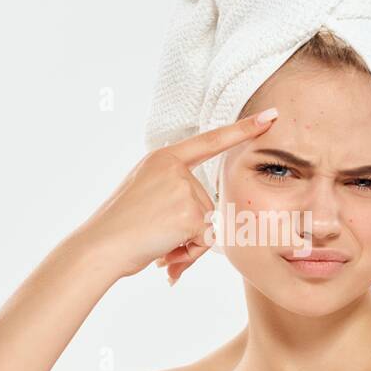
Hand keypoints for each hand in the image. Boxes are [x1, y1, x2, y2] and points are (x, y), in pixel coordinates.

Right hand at [77, 107, 278, 280]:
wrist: (99, 247)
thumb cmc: (119, 229)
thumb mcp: (144, 196)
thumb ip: (174, 195)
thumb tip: (205, 227)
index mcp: (163, 158)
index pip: (210, 141)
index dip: (243, 129)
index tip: (271, 117)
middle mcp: (175, 169)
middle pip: (208, 204)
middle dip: (190, 231)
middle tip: (158, 239)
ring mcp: (184, 189)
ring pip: (208, 225)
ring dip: (187, 245)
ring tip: (157, 246)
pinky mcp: (191, 213)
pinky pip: (205, 240)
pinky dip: (188, 254)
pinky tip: (163, 252)